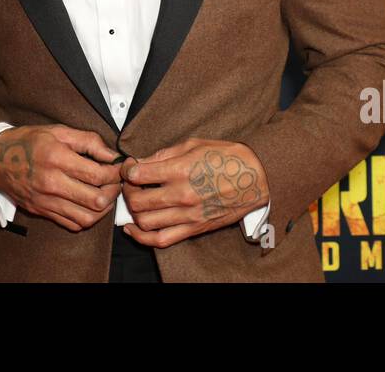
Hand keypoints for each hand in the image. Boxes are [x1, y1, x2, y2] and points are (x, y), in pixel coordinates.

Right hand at [0, 124, 123, 231]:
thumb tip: (111, 155)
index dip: (115, 173)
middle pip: (96, 200)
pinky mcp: (42, 212)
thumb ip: (88, 141)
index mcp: (57, 158)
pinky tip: (89, 204)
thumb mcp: (58, 131)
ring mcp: (46, 201)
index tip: (119, 168)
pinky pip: (72, 224)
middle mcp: (52, 183)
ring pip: (87, 217)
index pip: (97, 174)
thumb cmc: (28, 142)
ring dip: (103, 209)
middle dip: (113, 192)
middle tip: (116, 182)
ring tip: (105, 195)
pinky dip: (87, 218)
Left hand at [120, 138, 268, 246]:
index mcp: (181, 169)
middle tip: (130, 184)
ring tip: (136, 201)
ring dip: (133, 212)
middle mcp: (182, 194)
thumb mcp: (194, 144)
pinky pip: (161, 240)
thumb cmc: (227, 157)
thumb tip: (141, 162)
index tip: (129, 168)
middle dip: (127, 191)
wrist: (257, 178)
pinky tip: (132, 228)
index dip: (127, 170)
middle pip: (137, 200)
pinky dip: (141, 237)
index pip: (138, 174)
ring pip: (145, 221)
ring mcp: (188, 214)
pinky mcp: (194, 228)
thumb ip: (164, 154)